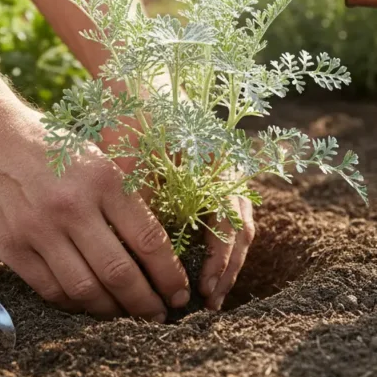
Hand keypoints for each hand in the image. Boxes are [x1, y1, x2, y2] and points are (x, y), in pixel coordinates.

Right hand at [0, 106, 189, 321]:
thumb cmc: (50, 146)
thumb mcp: (96, 156)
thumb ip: (125, 196)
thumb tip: (159, 247)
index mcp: (103, 179)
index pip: (148, 240)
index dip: (169, 275)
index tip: (179, 293)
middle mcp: (72, 207)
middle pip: (120, 273)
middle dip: (146, 303)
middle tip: (159, 317)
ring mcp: (38, 230)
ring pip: (85, 290)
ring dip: (112, 311)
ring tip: (127, 315)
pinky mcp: (11, 247)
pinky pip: (50, 290)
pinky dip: (75, 304)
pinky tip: (89, 304)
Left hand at [98, 99, 255, 311]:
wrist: (139, 75)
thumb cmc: (135, 114)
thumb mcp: (136, 157)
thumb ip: (147, 201)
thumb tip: (150, 255)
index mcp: (218, 162)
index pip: (230, 222)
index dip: (220, 260)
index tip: (204, 289)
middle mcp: (230, 167)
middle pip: (241, 228)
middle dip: (227, 269)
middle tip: (209, 302)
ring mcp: (225, 170)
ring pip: (237, 224)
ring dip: (225, 260)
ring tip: (209, 293)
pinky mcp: (212, 175)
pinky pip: (224, 215)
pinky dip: (216, 243)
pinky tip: (200, 266)